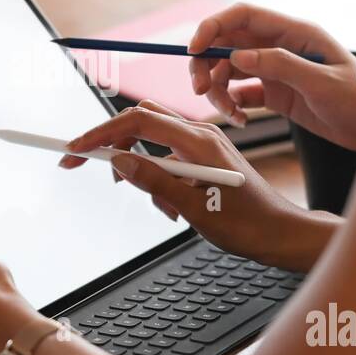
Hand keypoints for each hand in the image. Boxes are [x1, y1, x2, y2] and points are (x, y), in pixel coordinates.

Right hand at [59, 101, 337, 268]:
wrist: (281, 233)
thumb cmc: (247, 225)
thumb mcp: (195, 209)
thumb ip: (155, 182)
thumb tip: (118, 163)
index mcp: (198, 142)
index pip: (137, 122)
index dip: (100, 133)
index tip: (74, 150)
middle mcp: (200, 134)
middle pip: (140, 121)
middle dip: (111, 143)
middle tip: (87, 168)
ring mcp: (203, 143)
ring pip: (152, 140)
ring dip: (139, 167)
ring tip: (160, 206)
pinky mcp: (205, 155)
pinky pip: (168, 155)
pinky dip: (158, 176)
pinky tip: (172, 207)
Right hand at [188, 3, 355, 150]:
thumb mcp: (322, 82)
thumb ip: (280, 66)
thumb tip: (236, 57)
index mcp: (293, 33)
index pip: (242, 17)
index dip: (212, 27)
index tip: (193, 50)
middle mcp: (279, 47)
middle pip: (227, 44)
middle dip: (207, 64)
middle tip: (201, 89)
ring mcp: (275, 70)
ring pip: (229, 71)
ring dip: (218, 90)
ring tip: (229, 112)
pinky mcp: (275, 94)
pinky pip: (240, 94)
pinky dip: (232, 105)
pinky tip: (241, 119)